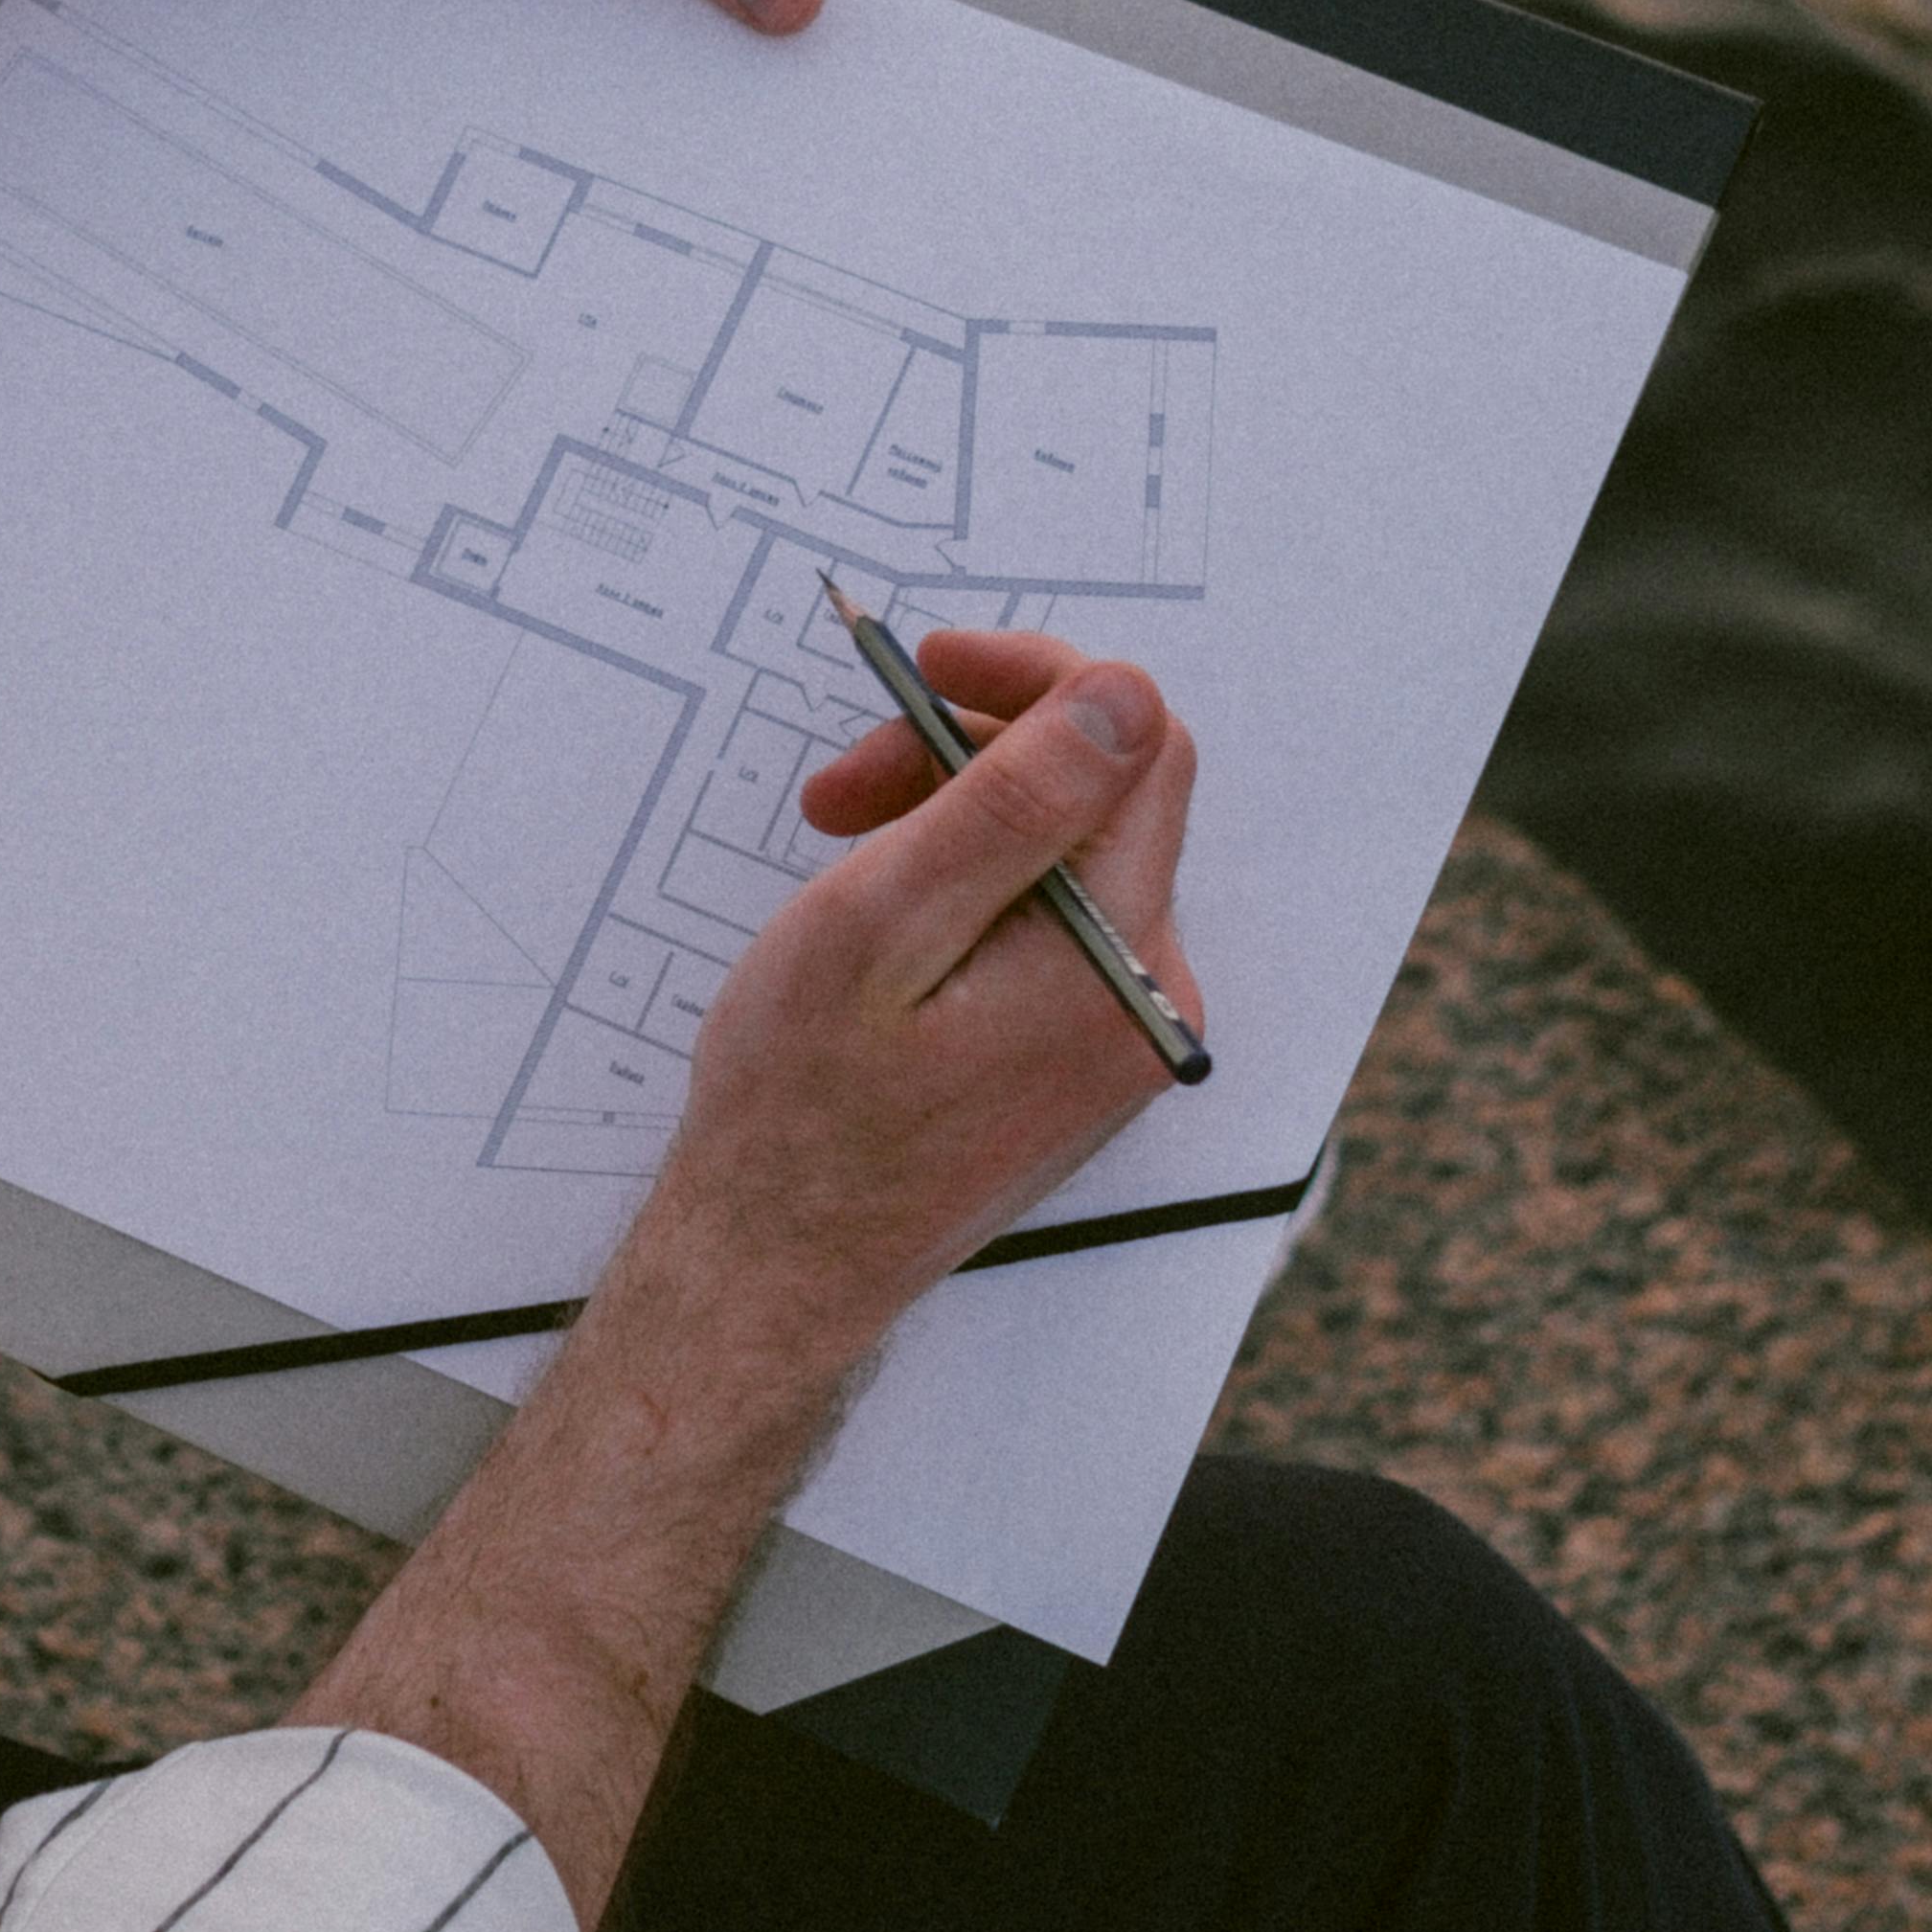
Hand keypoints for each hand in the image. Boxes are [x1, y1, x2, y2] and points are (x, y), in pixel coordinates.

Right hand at [619, 631, 1202, 1368]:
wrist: (782, 1264)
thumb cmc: (803, 1110)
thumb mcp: (884, 924)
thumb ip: (1014, 805)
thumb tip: (1120, 697)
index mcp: (1115, 959)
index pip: (1136, 743)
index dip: (1034, 680)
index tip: (927, 668)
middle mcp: (1150, 995)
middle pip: (1100, 795)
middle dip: (970, 753)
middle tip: (843, 785)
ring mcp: (1123, 1027)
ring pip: (1067, 851)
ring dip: (958, 818)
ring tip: (844, 846)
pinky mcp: (1087, 1048)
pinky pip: (1052, 918)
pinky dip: (971, 885)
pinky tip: (887, 911)